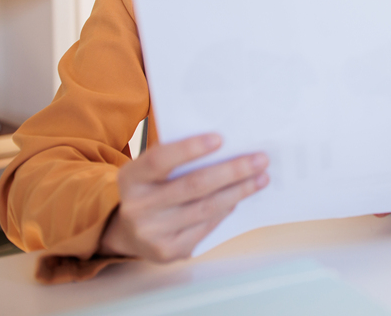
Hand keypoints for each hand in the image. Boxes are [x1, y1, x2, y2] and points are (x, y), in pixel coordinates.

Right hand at [99, 133, 268, 262]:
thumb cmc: (151, 189)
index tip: (221, 138)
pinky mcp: (168, 251)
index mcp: (131, 178)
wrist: (128, 232)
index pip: (159, 160)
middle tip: (261, 159)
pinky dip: (226, 209)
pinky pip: (206, 226)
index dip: (189, 148)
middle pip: (193, 185)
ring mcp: (152, 233)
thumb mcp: (152, 171)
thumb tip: (228, 145)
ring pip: (205, 208)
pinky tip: (240, 197)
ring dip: (239, 191)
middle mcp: (137, 207)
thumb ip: (178, 158)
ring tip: (261, 178)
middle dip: (232, 171)